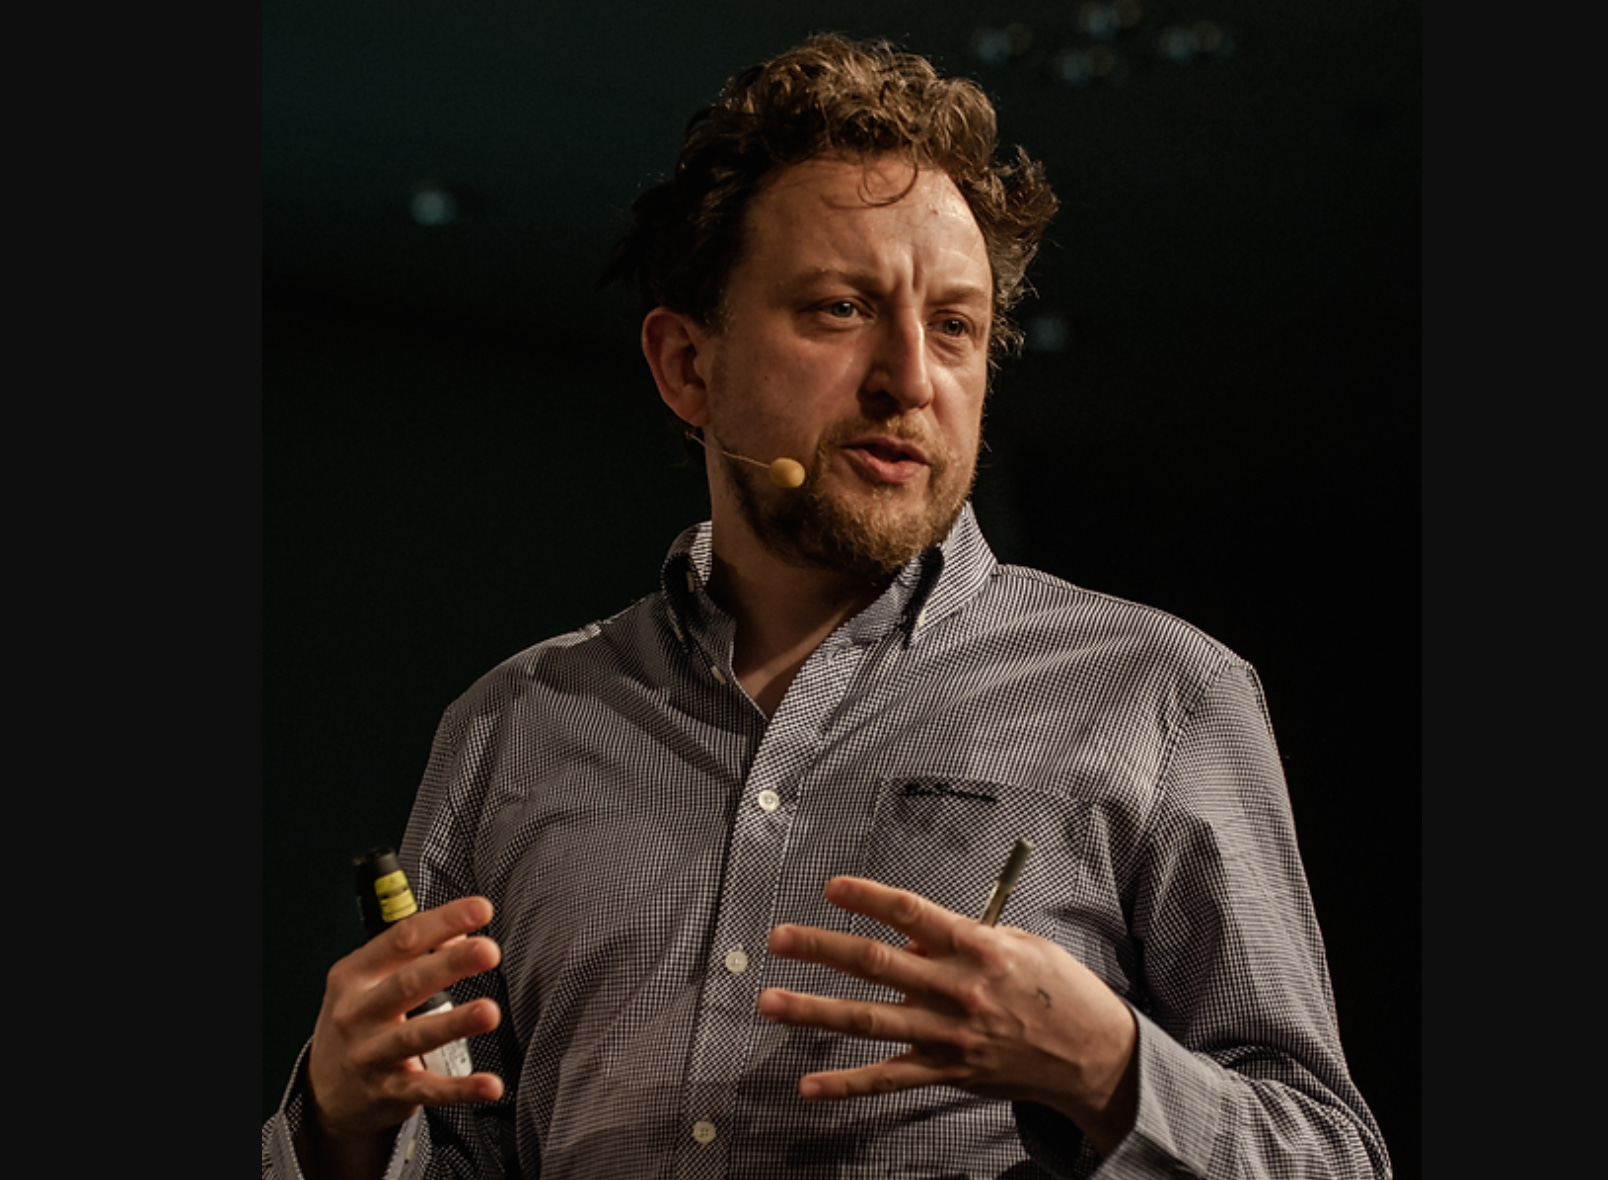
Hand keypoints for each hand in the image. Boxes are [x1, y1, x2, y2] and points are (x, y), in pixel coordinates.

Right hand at [300, 897, 504, 1173]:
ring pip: (415, 1036)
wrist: (326, 1090)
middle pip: (408, 983)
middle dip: (450, 965)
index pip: (402, 939)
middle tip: (489, 951)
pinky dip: (460, 1088)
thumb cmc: (358, 1022)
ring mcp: (370, 1054)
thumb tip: (462, 935)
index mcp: (355, 975)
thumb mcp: (370, 981)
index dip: (443, 921)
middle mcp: (358, 1012)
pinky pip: (428, 1089)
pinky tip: (489, 1084)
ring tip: (489, 1012)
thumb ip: (414, 955)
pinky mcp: (388, 1091)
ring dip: (455, 1023)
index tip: (480, 909)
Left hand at [757, 876, 1137, 1154]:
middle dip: (821, 948)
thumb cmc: (1058, 990)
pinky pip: (888, 1079)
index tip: (832, 887)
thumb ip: (961, 939)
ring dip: (814, 1011)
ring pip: (868, 1020)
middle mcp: (957, 990)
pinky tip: (809, 1084)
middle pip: (876, 963)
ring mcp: (948, 1035)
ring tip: (770, 1002)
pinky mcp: (947, 1072)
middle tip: (778, 938)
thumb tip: (908, 938)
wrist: (1095, 1055)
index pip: (912, 914)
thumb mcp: (1018, 945)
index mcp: (977, 948)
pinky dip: (846, 1084)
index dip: (869, 898)